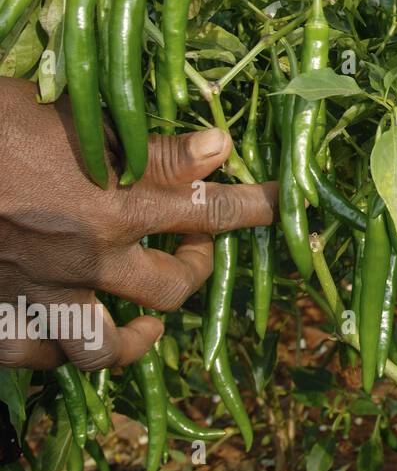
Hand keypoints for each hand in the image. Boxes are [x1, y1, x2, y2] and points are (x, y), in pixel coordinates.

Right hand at [0, 77, 277, 369]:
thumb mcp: (64, 111)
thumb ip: (143, 140)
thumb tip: (216, 145)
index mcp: (111, 200)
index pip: (208, 208)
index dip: (254, 206)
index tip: (282, 201)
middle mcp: (86, 256)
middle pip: (174, 285)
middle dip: (196, 264)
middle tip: (192, 243)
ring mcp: (40, 295)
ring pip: (112, 345)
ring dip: (140, 334)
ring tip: (150, 316)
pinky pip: (43, 358)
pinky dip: (64, 351)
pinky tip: (75, 332)